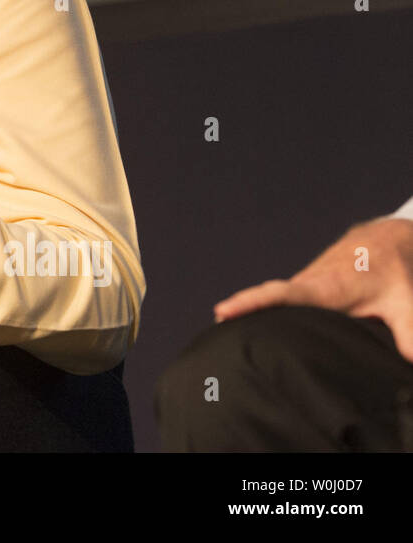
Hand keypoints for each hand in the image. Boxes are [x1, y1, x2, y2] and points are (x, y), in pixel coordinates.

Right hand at [214, 216, 412, 361]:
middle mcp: (308, 283)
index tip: (223, 312)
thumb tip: (407, 366)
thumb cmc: (395, 268)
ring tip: (231, 340)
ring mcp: (305, 285)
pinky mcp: (308, 289)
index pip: (282, 294)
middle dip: (240, 315)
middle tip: (213, 339)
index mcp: (325, 286)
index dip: (252, 302)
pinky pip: (286, 302)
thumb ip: (408, 337)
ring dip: (256, 315)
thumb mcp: (407, 303)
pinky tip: (266, 331)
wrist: (389, 239)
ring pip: (278, 303)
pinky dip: (272, 313)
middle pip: (268, 301)